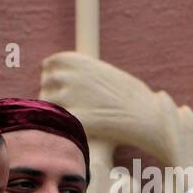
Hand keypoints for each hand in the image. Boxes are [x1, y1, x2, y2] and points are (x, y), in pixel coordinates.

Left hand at [40, 52, 172, 156]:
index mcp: (79, 61)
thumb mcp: (107, 75)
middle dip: (51, 92)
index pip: (50, 64)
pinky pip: (54, 121)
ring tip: (65, 119)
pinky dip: (59, 125)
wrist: (147, 116)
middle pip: (46, 83)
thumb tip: (67, 82)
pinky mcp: (71, 119)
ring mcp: (69, 97)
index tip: (55, 83)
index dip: (51, 74)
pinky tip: (70, 131)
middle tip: (62, 105)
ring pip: (46, 103)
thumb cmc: (132, 98)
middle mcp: (70, 76)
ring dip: (52, 110)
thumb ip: (85, 75)